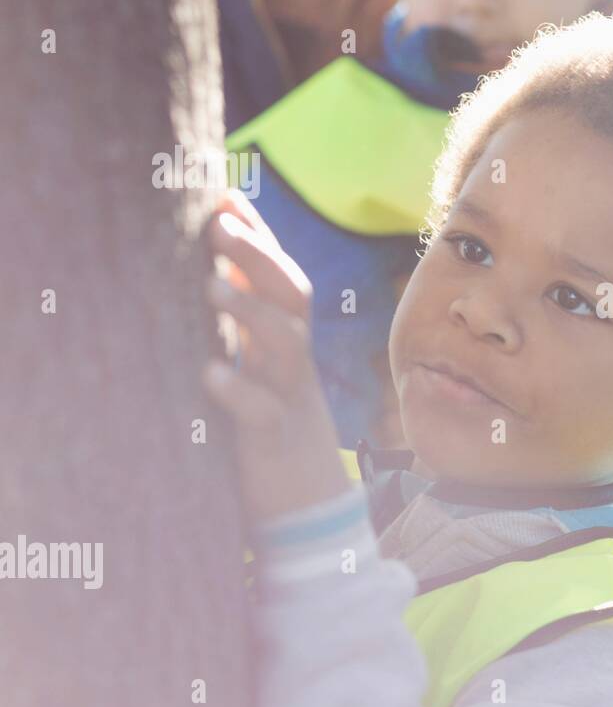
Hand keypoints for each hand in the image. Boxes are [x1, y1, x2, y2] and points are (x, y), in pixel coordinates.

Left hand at [202, 192, 350, 519]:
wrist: (309, 510)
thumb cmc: (271, 433)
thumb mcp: (259, 372)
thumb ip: (244, 327)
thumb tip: (214, 270)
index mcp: (287, 343)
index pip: (281, 274)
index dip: (259, 235)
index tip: (224, 196)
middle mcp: (294, 363)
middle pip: (292, 296)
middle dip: (258, 256)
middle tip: (217, 224)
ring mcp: (290, 399)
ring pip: (286, 345)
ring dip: (251, 312)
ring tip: (210, 288)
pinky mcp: (276, 442)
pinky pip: (264, 412)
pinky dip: (239, 390)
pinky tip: (209, 374)